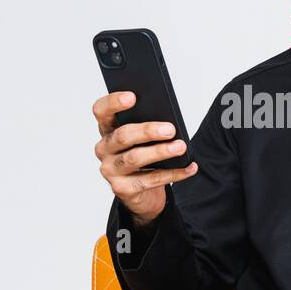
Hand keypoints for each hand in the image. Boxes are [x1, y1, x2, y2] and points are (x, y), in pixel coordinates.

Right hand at [93, 91, 197, 225]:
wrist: (140, 192)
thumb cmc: (143, 156)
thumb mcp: (142, 139)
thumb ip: (147, 125)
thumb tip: (168, 119)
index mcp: (107, 130)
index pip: (101, 111)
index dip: (113, 102)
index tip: (132, 97)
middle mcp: (104, 149)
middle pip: (122, 135)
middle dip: (147, 131)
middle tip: (170, 129)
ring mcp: (110, 170)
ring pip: (135, 158)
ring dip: (160, 152)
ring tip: (181, 147)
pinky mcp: (122, 189)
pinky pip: (150, 180)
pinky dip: (173, 173)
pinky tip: (189, 167)